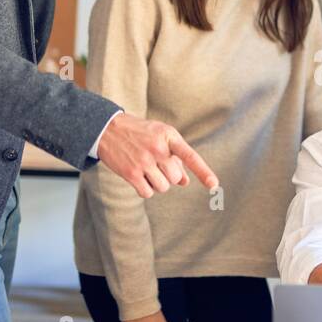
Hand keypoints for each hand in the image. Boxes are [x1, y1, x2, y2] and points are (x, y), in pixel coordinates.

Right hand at [97, 113, 217, 198]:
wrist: (108, 129)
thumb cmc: (140, 134)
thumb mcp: (160, 138)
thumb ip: (175, 158)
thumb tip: (185, 182)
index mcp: (169, 136)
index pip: (189, 156)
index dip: (203, 171)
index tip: (214, 185)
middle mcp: (157, 148)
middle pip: (175, 178)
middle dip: (169, 176)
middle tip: (157, 165)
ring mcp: (143, 161)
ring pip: (163, 187)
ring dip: (157, 183)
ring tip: (147, 170)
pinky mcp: (130, 173)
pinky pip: (147, 193)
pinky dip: (145, 189)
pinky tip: (139, 177)